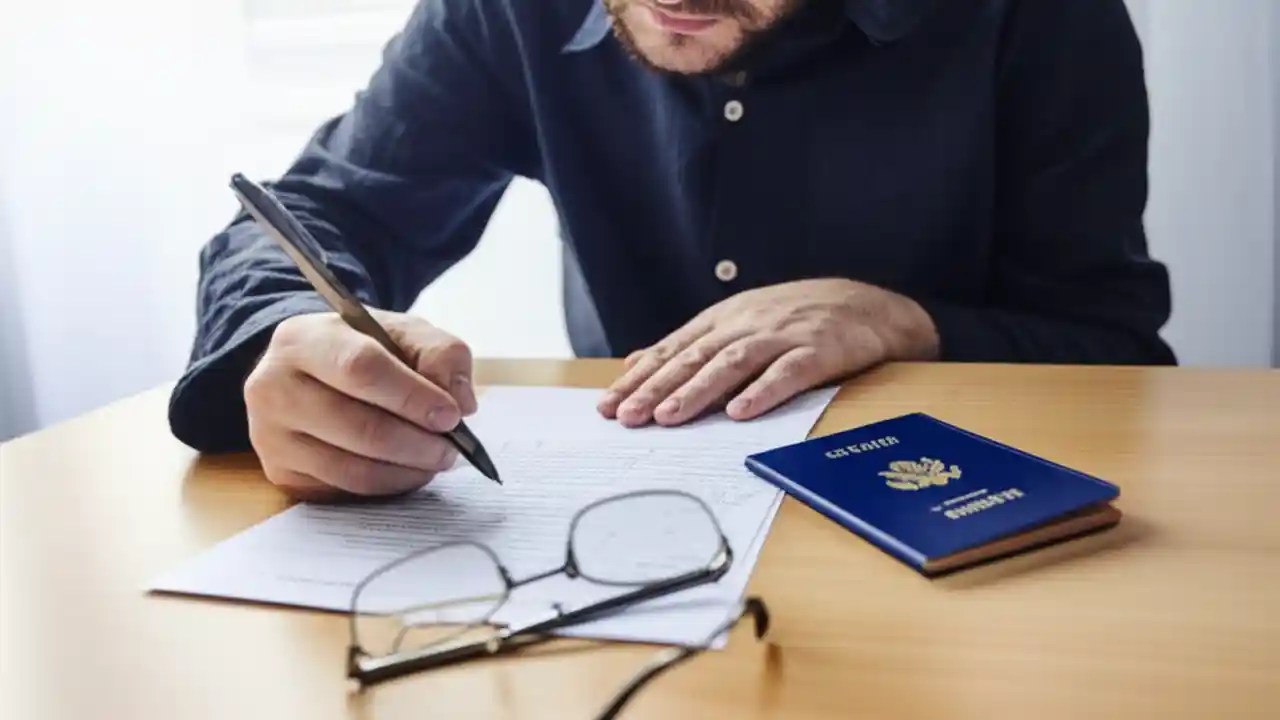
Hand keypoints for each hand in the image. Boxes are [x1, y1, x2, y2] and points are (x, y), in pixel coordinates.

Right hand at [243, 310, 476, 501]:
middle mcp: (272, 387)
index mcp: (302, 339)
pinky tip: (408, 469)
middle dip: (416, 442)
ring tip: (437, 458)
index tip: (451, 415)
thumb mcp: (403, 332)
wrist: (311, 372)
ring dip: (407, 469)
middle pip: (356, 426)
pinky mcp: (281, 472)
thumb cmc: (362, 350)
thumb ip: (441, 354)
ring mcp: (270, 435)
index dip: (412, 396)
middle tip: (452, 447)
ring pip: (351, 467)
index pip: (360, 369)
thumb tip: (460, 403)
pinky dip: (388, 484)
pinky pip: (344, 488)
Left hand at [597, 278, 937, 426]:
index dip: (640, 378)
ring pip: (732, 364)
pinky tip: (741, 413)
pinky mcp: (817, 351)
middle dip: (657, 388)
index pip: (673, 350)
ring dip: (698, 391)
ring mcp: (782, 336)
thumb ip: (689, 346)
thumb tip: (635, 362)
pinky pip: (787, 373)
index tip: (608, 406)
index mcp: (724, 320)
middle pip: (695, 358)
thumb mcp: (738, 324)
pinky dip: (763, 392)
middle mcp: (747, 325)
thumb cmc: (797, 320)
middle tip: (627, 416)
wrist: (868, 307)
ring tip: (669, 416)